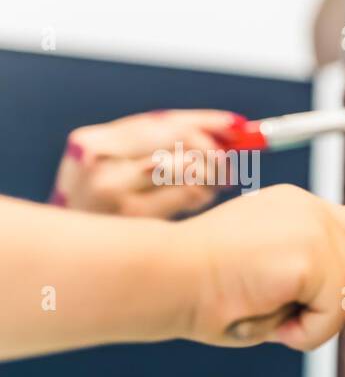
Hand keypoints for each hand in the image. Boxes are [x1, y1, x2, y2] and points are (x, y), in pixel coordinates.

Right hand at [54, 109, 242, 217]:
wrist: (77, 254)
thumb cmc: (106, 207)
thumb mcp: (119, 168)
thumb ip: (161, 145)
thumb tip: (226, 131)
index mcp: (92, 142)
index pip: (160, 121)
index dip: (203, 121)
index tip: (235, 124)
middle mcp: (98, 162)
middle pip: (180, 138)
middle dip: (212, 148)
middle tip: (227, 162)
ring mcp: (113, 190)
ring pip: (189, 166)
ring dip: (209, 174)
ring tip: (208, 184)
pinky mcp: (134, 217)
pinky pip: (189, 194)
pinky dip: (202, 194)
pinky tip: (197, 200)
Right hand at [174, 185, 344, 350]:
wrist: (165, 280)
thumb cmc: (202, 290)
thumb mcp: (267, 275)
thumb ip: (312, 272)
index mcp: (297, 206)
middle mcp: (311, 206)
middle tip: (295, 312)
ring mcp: (314, 226)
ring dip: (323, 318)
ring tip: (274, 314)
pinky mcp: (313, 254)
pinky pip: (339, 310)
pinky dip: (310, 331)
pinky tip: (273, 321)